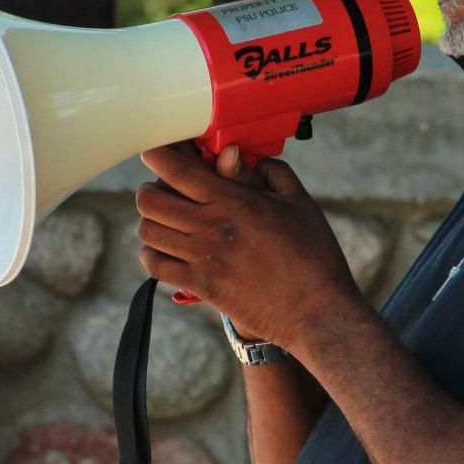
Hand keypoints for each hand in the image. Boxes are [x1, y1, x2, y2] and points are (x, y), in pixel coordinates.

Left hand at [136, 143, 363, 349]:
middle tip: (167, 190)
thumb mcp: (299, 202)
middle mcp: (210, 227)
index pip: (174, 169)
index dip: (157, 154)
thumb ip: (269, 172)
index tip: (158, 152)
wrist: (316, 311)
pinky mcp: (200, 286)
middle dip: (151, 188)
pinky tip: (168, 249)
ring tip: (169, 220)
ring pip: (148, 231)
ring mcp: (202, 259)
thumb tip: (239, 155)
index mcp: (234, 200)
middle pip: (149, 199)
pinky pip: (154, 265)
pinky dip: (153, 254)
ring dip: (152, 221)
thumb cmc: (314, 254)